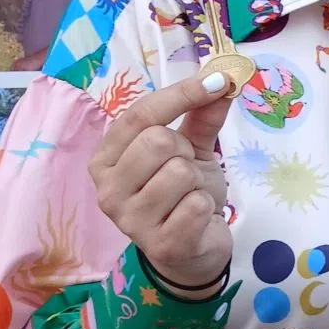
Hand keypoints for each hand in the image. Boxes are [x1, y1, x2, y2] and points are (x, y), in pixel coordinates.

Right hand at [88, 71, 233, 291]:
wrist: (196, 250)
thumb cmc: (184, 195)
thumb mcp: (191, 149)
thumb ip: (201, 115)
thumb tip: (222, 78)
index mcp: (106, 158)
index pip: (140, 114)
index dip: (181, 94)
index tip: (216, 80)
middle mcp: (107, 189)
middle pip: (157, 140)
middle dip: (184, 151)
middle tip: (186, 171)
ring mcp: (129, 220)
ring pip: (179, 173)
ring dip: (197, 183)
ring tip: (189, 196)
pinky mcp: (159, 245)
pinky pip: (196, 205)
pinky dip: (206, 207)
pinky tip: (195, 219)